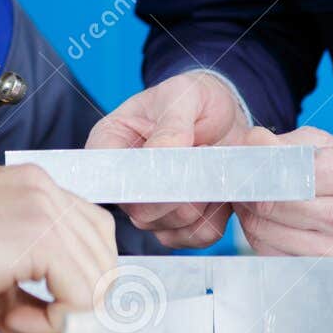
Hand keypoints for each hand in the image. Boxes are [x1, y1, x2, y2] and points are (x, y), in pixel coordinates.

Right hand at [0, 157, 116, 332]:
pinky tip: (10, 320)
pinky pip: (80, 296)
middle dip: (74, 305)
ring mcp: (41, 205)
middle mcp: (42, 189)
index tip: (47, 318)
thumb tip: (66, 324)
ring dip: (58, 317)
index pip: (92, 238)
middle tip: (29, 326)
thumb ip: (36, 295)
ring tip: (10, 322)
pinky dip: (52, 324)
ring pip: (97, 280)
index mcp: (32, 190)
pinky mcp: (36, 232)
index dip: (78, 285)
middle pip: (103, 257)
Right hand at [85, 71, 253, 247]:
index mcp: (111, 142)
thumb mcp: (185, 96)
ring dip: (199, 200)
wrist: (226, 116)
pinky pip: (193, 236)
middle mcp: (124, 180)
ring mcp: (148, 206)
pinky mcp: (176, 223)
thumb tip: (161, 153)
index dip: (137, 178)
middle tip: (202, 153)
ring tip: (210, 165)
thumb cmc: (195, 99)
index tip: (171, 166)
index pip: (106, 174)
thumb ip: (171, 125)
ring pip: (166, 225)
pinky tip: (219, 189)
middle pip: (138, 209)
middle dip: (178, 188)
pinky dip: (214, 216)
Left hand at [234, 126, 332, 256]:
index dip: (257, 167)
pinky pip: (270, 254)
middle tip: (240, 181)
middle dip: (247, 191)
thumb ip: (287, 143)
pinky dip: (259, 236)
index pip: (289, 173)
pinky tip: (267, 221)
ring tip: (253, 199)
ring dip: (248, 214)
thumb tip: (250, 143)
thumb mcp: (331, 146)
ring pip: (265, 233)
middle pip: (272, 206)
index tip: (242, 162)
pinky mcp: (324, 272)